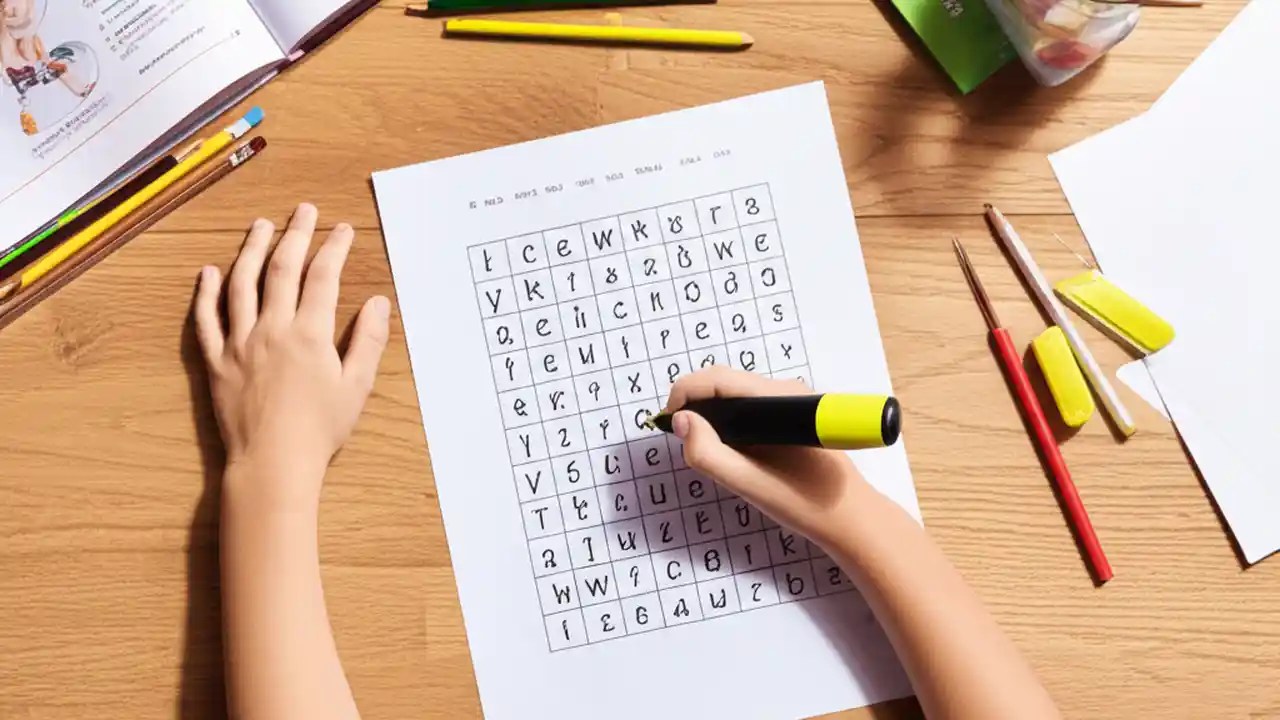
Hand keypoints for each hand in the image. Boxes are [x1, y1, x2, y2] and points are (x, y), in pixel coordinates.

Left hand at [193, 203, 389, 506]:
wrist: (272, 464)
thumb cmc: (320, 430)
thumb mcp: (357, 387)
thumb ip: (369, 341)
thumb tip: (379, 302)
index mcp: (310, 334)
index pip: (323, 277)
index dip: (334, 248)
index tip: (342, 229)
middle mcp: (272, 329)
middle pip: (282, 269)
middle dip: (295, 235)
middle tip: (304, 211)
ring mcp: (239, 343)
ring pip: (241, 284)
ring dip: (251, 250)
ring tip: (261, 226)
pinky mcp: (215, 361)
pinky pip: (206, 320)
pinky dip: (206, 293)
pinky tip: (209, 272)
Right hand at [664, 367, 874, 549]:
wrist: (852, 520)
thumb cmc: (806, 504)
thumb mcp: (750, 485)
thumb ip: (710, 454)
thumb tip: (682, 422)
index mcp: (778, 399)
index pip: (718, 378)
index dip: (684, 393)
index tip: (666, 423)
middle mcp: (785, 391)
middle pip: (725, 384)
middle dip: (695, 406)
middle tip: (682, 441)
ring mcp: (791, 402)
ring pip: (736, 396)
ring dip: (712, 415)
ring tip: (702, 448)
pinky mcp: (792, 416)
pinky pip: (749, 409)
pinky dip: (729, 423)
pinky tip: (729, 451)